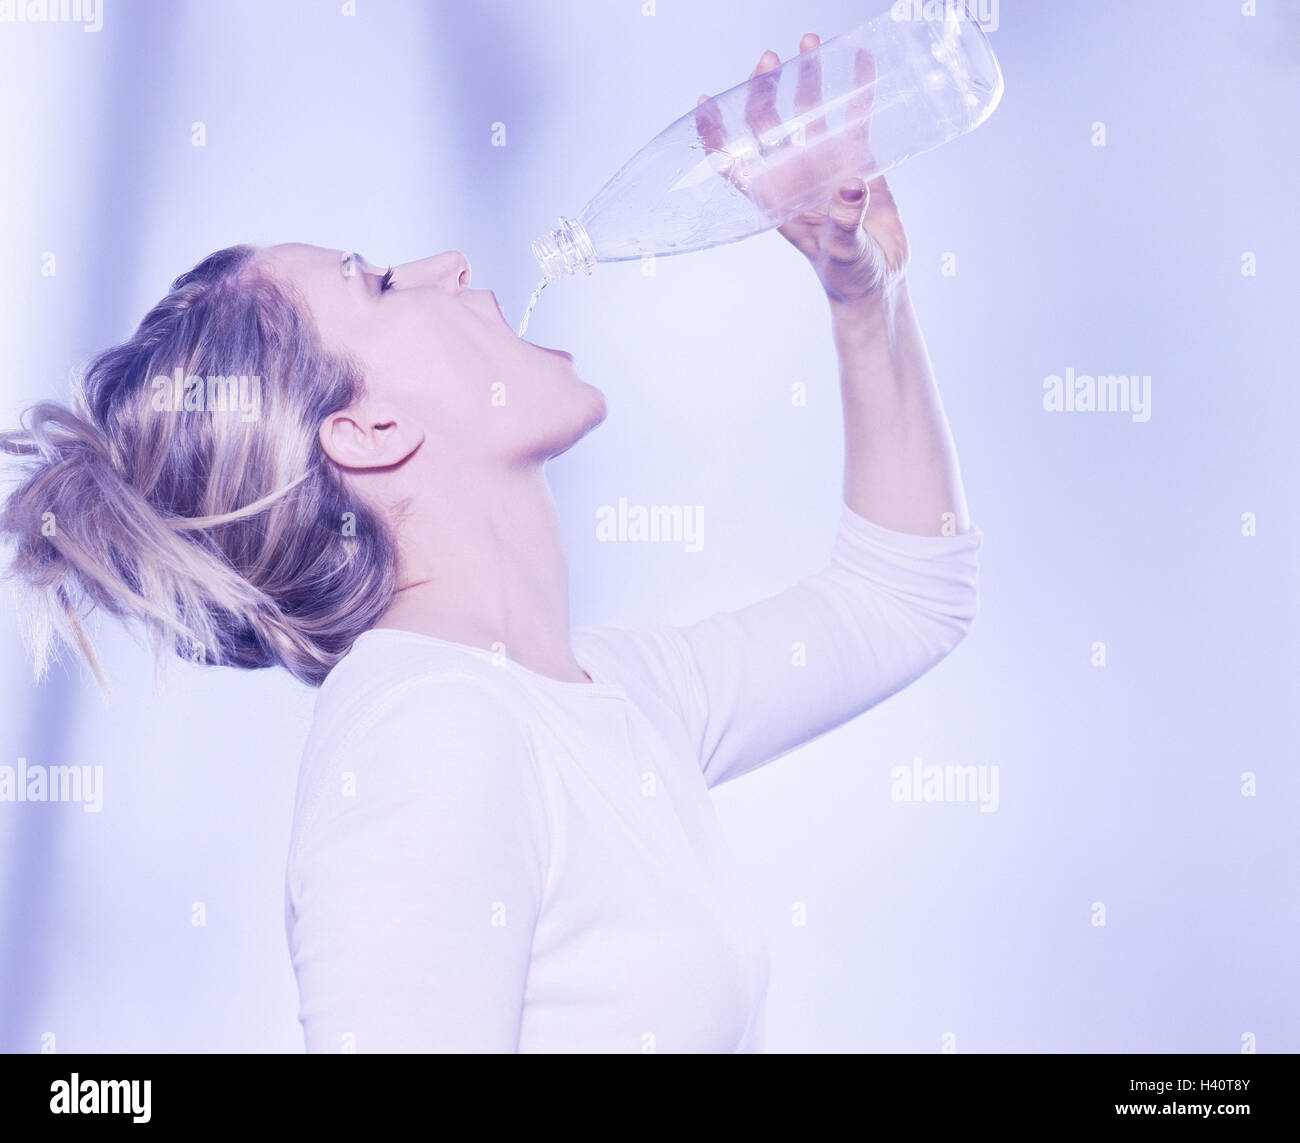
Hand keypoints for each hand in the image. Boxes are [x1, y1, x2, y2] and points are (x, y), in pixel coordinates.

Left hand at [696, 32, 908, 303]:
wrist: (878, 282)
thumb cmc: (849, 275)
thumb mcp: (843, 253)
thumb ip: (844, 223)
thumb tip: (850, 186)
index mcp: (776, 200)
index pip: (735, 163)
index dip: (716, 134)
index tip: (705, 100)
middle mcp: (794, 176)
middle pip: (769, 125)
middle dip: (764, 90)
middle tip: (771, 60)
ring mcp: (824, 165)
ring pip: (808, 112)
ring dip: (807, 78)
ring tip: (810, 41)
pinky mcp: (856, 161)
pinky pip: (855, 118)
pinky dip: (857, 90)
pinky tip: (860, 60)